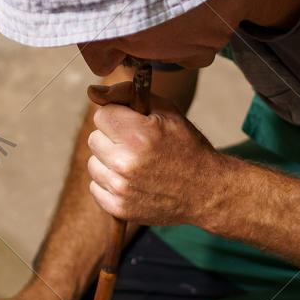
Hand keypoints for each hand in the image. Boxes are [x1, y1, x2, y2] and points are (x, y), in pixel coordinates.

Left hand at [85, 81, 228, 224]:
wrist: (206, 191)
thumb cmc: (187, 147)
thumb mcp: (167, 111)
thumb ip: (128, 95)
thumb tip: (93, 91)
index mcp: (138, 134)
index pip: (101, 115)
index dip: (117, 117)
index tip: (132, 125)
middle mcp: (125, 162)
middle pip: (94, 139)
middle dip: (112, 139)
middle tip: (137, 147)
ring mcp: (121, 188)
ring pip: (93, 164)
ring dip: (109, 163)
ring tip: (135, 165)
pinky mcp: (119, 208)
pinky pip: (95, 187)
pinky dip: (110, 184)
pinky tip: (132, 182)